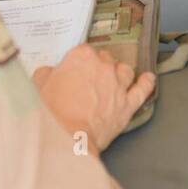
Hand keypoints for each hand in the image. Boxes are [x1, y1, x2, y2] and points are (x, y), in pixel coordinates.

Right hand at [33, 44, 155, 152]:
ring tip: (113, 81)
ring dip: (119, 73)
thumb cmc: (53, 112)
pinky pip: (143, 89)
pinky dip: (146, 83)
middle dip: (98, 67)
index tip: (75, 71)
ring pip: (125, 70)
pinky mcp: (128, 104)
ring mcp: (119, 84)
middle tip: (89, 80)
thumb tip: (49, 72)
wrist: (69, 138)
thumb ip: (46, 73)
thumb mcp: (39, 86)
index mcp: (82, 57)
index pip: (84, 51)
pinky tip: (148, 79)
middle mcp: (104, 66)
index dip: (79, 63)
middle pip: (105, 59)